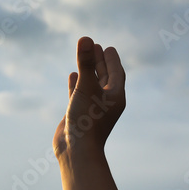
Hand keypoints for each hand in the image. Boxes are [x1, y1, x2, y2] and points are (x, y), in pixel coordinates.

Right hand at [54, 36, 126, 158]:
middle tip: (96, 46)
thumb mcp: (86, 86)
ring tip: (85, 56)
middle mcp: (106, 102)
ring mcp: (92, 109)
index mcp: (115, 96)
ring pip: (92, 85)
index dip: (111, 59)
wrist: (76, 152)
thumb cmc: (86, 120)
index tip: (107, 47)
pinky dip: (77, 83)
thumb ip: (86, 62)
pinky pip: (79, 94)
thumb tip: (85, 38)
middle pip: (105, 76)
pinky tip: (71, 75)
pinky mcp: (79, 114)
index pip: (116, 72)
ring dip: (89, 71)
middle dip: (101, 62)